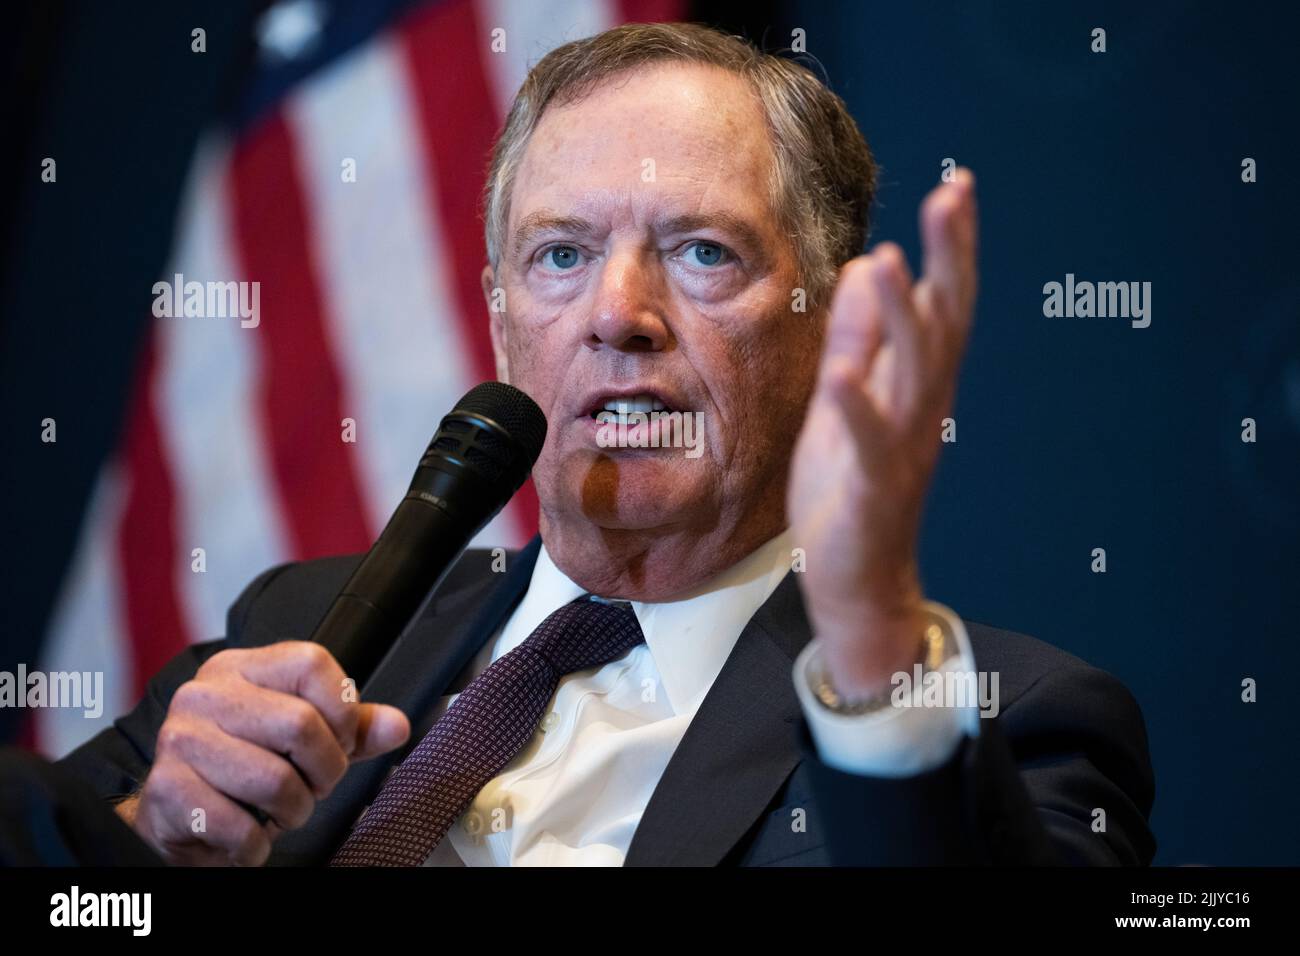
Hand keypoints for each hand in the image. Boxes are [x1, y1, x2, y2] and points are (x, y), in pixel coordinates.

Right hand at [115, 642, 409, 865]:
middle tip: (313, 786)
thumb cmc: (242, 767)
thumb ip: (350, 729)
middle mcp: (205, 694)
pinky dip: (256, 843)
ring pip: (275, 780)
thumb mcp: (299, 737)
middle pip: (300, 724)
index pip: (311, 664)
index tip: (338, 741)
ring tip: (280, 810)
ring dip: (293, 811)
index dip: (342, 711)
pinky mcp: (167, 788)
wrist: (176, 814)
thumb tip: (395, 725)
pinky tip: (248, 832)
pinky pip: (240, 826)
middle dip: (324, 772)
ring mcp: (182, 739)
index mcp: (241, 668)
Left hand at [788, 169, 977, 698]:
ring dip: (901, 318)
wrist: (855, 578)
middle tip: (952, 197)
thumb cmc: (850, 486)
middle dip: (949, 260)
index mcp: (915, 383)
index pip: (941, 303)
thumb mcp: (845, 398)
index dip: (951, 248)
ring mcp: (903, 449)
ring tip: (885, 262)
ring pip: (914, 376)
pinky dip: (857, 409)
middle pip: (945, 325)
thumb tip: (862, 266)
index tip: (957, 186)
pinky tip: (841, 372)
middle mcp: (921, 408)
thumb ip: (857, 338)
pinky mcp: (874, 490)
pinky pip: (869, 446)